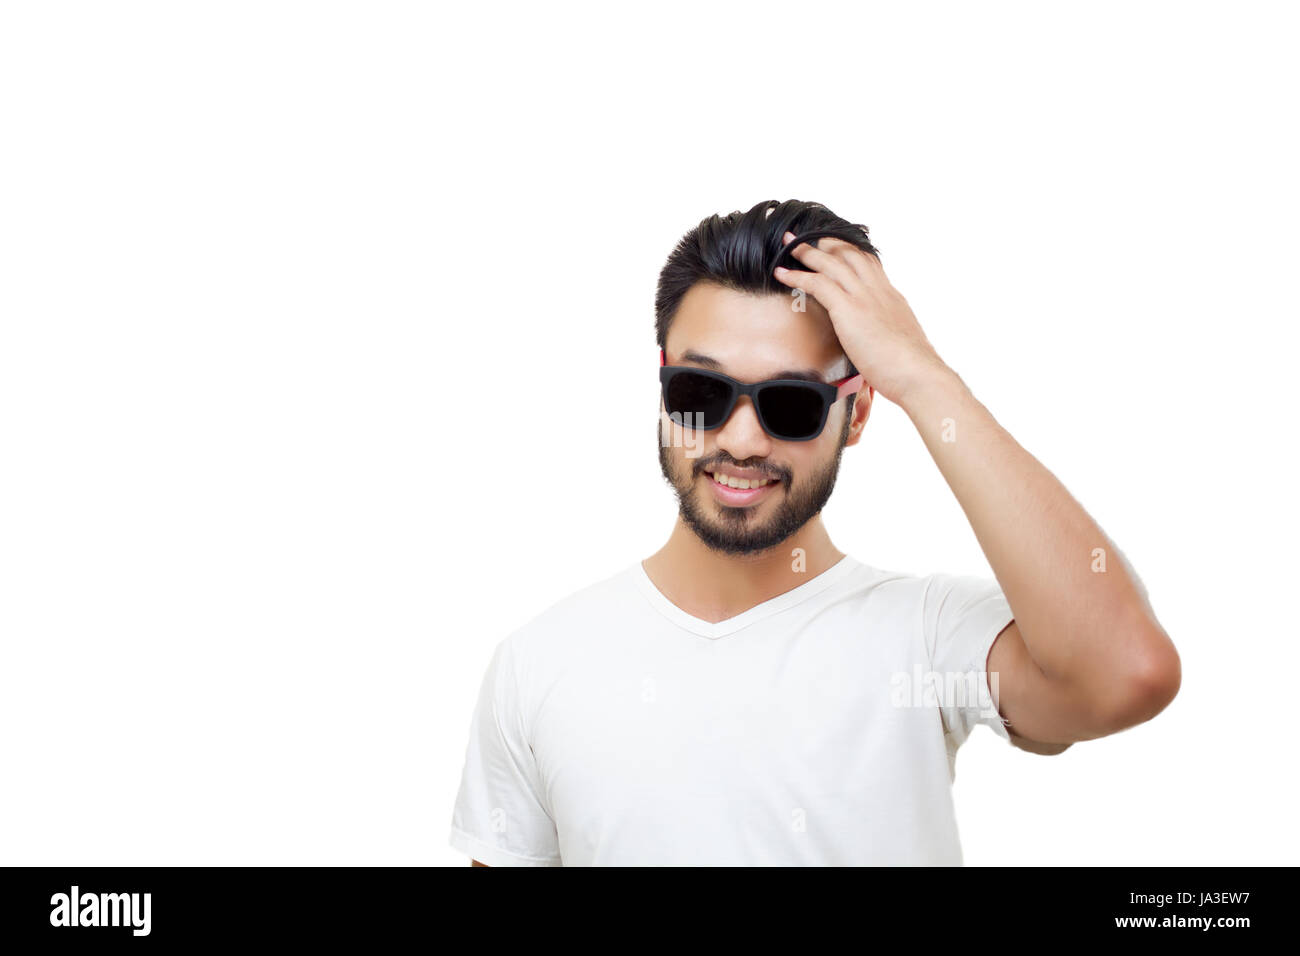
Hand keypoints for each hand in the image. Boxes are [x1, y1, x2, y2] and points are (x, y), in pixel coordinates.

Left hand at [772, 231, 948, 403]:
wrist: (917, 374)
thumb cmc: (911, 369)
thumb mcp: (901, 342)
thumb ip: (887, 335)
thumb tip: (880, 344)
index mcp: (891, 297)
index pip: (870, 264)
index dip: (851, 252)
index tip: (837, 246)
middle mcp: (878, 291)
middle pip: (851, 254)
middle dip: (828, 242)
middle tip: (809, 236)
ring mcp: (864, 297)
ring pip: (832, 262)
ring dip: (807, 251)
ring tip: (789, 244)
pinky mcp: (849, 309)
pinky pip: (817, 283)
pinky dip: (797, 276)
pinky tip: (782, 274)